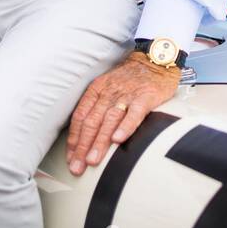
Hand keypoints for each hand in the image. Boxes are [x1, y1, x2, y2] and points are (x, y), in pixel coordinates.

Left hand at [66, 53, 180, 175]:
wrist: (155, 59)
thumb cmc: (130, 78)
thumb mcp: (107, 86)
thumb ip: (97, 107)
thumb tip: (86, 136)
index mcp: (96, 90)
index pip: (80, 117)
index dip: (74, 139)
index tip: (71, 158)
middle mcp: (108, 92)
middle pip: (91, 122)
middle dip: (83, 147)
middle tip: (78, 167)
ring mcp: (127, 94)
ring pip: (109, 120)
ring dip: (100, 142)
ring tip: (93, 160)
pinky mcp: (145, 97)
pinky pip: (134, 114)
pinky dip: (125, 127)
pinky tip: (118, 140)